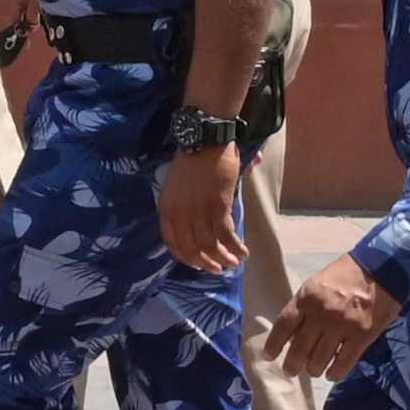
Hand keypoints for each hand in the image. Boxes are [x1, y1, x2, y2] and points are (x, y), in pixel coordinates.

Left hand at [160, 144, 245, 273]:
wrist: (204, 139)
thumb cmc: (191, 159)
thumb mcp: (176, 185)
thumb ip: (182, 206)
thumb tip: (194, 223)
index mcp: (166, 208)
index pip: (172, 242)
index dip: (185, 257)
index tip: (197, 264)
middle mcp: (180, 214)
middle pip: (192, 249)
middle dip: (206, 263)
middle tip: (218, 269)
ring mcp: (198, 212)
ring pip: (210, 246)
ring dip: (223, 258)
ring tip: (233, 263)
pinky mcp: (218, 207)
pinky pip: (226, 236)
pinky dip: (236, 247)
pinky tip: (243, 252)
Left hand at [266, 258, 398, 381]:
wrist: (380, 268)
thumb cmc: (344, 275)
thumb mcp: (316, 284)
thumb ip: (303, 307)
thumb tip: (290, 335)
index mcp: (306, 298)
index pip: (283, 327)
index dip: (273, 345)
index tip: (269, 356)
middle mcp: (321, 314)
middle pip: (299, 349)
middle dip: (292, 365)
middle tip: (291, 370)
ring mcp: (342, 326)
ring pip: (319, 360)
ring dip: (313, 370)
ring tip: (313, 370)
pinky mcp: (362, 335)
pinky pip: (343, 363)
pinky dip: (335, 373)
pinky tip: (331, 374)